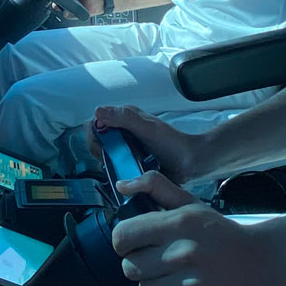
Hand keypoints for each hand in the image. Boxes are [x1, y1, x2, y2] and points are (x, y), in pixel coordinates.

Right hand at [92, 105, 207, 183]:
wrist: (191, 162)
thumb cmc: (173, 143)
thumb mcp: (148, 128)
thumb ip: (124, 118)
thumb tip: (98, 111)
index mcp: (124, 117)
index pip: (95, 124)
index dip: (95, 137)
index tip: (104, 149)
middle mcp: (123, 131)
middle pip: (98, 142)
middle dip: (103, 153)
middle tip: (119, 161)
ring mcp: (126, 147)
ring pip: (105, 156)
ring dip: (111, 164)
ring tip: (127, 168)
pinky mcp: (131, 162)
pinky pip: (116, 168)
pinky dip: (119, 172)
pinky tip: (129, 175)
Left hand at [111, 173, 271, 285]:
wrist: (261, 262)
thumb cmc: (220, 232)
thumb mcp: (191, 205)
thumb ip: (156, 188)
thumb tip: (122, 186)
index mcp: (179, 224)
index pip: (123, 236)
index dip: (123, 240)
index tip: (133, 241)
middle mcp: (182, 254)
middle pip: (129, 267)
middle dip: (139, 262)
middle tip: (157, 257)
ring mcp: (190, 283)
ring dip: (154, 281)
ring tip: (174, 272)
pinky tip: (187, 285)